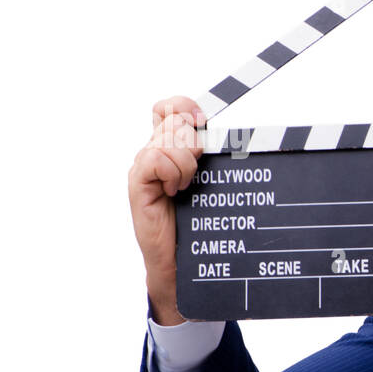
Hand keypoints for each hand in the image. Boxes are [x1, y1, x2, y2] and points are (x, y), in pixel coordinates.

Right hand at [128, 96, 205, 324]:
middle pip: (173, 119)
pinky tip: (176, 191)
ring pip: (167, 138)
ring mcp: (145, 168)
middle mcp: (156, 153)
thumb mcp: (218, 186)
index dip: (185, 106)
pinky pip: (153, 158)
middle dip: (194, 139)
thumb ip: (220, 160)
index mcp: (173, 149)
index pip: (170, 107)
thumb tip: (234, 137)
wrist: (185, 265)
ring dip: (186, 161)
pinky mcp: (138, 184)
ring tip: (188, 186)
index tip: (204, 121)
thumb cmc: (204, 227)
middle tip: (200, 167)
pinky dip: (171, 171)